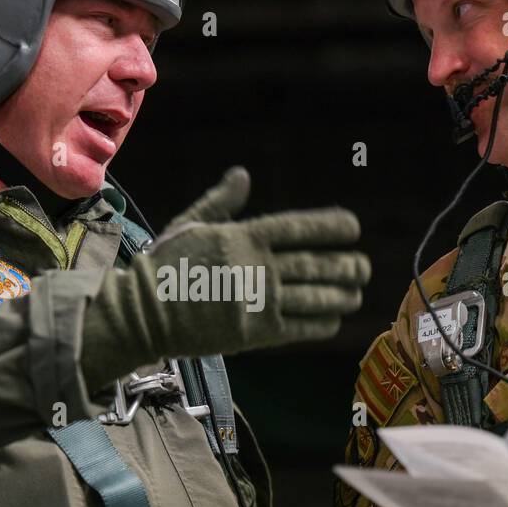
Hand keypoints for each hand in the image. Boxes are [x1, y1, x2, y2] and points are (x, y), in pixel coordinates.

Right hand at [81, 170, 370, 389]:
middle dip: (345, 266)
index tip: (353, 229)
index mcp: (243, 236)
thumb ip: (222, 202)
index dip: (331, 227)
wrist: (143, 313)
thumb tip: (243, 173)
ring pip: (312, 298)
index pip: (299, 228)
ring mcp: (257, 301)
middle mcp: (256, 267)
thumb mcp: (190, 224)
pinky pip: (297, 327)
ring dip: (340, 295)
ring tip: (356, 293)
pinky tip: (334, 319)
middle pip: (314, 265)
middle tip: (363, 267)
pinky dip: (320, 323)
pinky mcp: (253, 333)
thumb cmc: (165, 266)